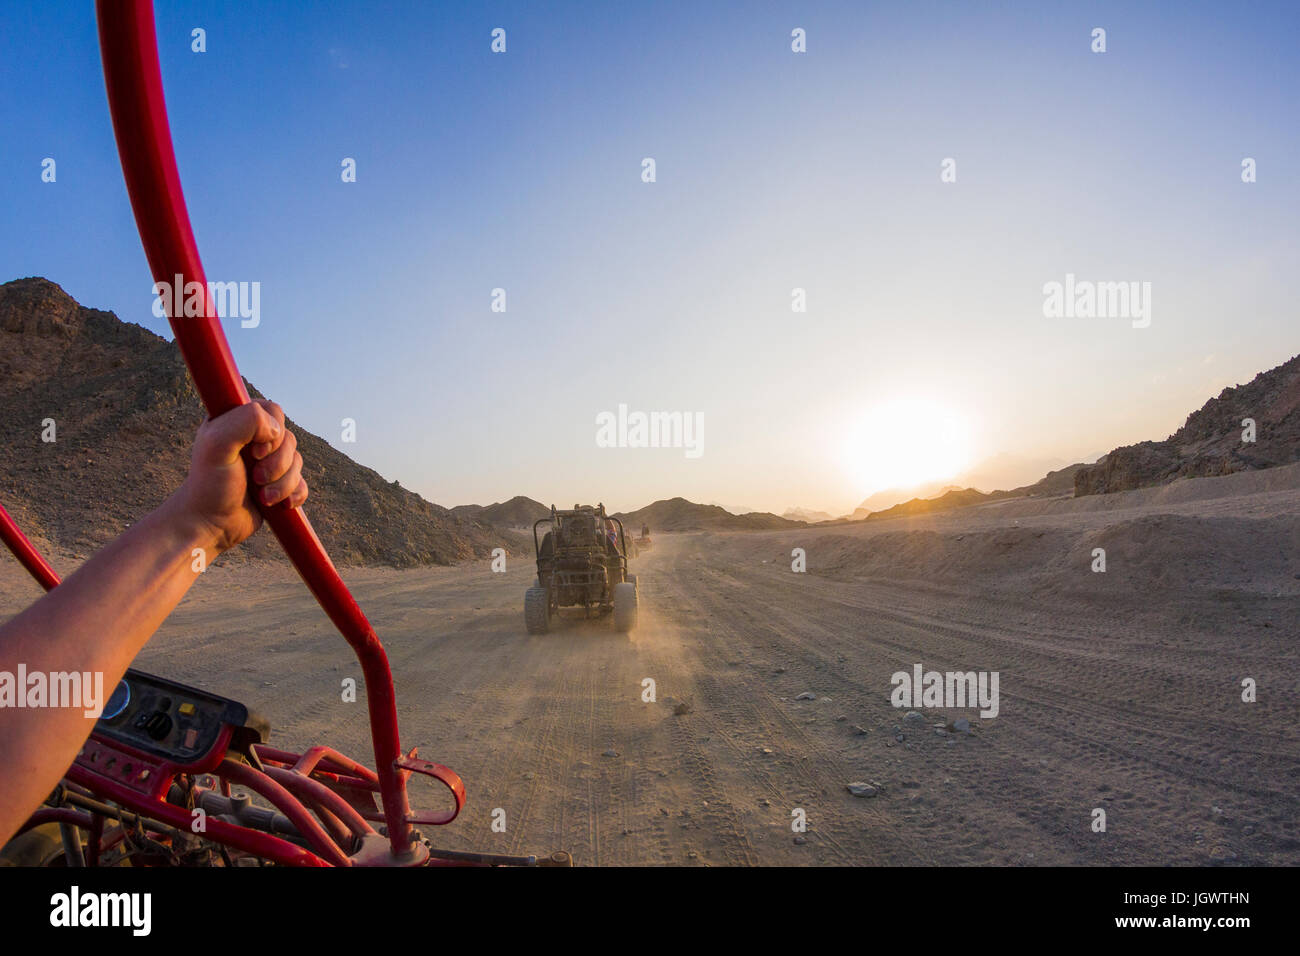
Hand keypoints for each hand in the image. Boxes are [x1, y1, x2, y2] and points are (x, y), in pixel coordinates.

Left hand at [172, 400, 308, 554]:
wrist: (211, 524)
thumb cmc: (209, 484)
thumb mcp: (218, 444)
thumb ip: (245, 421)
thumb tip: (277, 430)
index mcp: (237, 422)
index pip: (273, 411)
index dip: (272, 431)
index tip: (253, 452)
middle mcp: (254, 439)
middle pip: (289, 439)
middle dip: (277, 463)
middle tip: (255, 477)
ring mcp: (268, 462)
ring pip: (298, 462)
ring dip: (283, 483)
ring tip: (262, 496)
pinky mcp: (278, 484)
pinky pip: (302, 483)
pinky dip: (294, 494)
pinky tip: (279, 504)